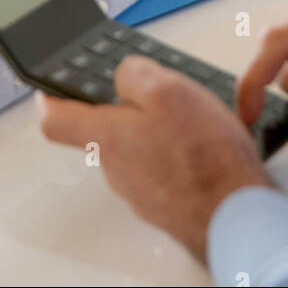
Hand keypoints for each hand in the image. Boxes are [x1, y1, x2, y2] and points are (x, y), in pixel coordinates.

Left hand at [38, 55, 265, 263]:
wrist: (237, 214)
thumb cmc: (204, 159)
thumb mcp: (167, 91)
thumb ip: (134, 74)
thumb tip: (124, 73)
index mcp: (106, 137)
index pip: (54, 118)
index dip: (49, 95)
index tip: (50, 82)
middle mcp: (116, 167)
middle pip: (101, 129)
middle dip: (122, 105)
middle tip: (151, 88)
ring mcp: (141, 189)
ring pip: (135, 147)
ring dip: (153, 128)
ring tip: (189, 114)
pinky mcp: (166, 201)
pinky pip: (160, 166)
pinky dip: (175, 151)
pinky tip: (202, 141)